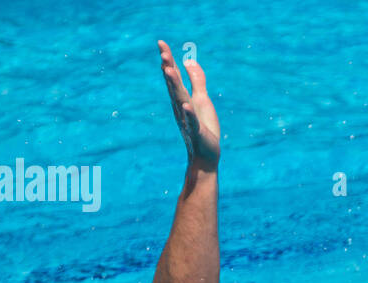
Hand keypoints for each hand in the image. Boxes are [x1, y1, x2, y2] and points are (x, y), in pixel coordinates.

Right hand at [158, 40, 219, 170]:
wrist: (205, 154)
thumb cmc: (204, 126)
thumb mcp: (202, 99)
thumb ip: (197, 80)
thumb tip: (189, 61)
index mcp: (182, 97)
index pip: (174, 75)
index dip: (169, 59)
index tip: (161, 43)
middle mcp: (181, 106)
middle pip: (174, 84)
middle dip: (168, 67)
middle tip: (162, 52)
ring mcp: (187, 118)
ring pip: (179, 99)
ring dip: (174, 85)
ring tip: (168, 70)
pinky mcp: (197, 131)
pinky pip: (192, 121)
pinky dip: (189, 113)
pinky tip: (186, 105)